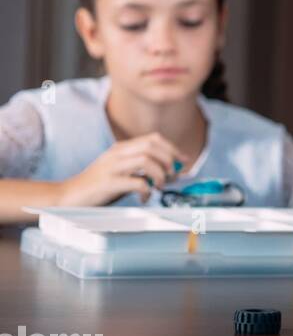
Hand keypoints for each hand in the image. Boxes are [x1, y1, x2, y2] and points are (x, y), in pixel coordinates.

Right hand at [58, 133, 184, 205]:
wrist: (67, 196)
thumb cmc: (98, 186)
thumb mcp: (120, 171)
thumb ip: (141, 168)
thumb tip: (170, 172)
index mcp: (121, 148)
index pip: (153, 139)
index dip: (172, 148)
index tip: (183, 161)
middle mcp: (117, 153)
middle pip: (152, 146)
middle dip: (169, 160)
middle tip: (173, 176)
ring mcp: (112, 167)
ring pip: (146, 160)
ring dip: (160, 174)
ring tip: (159, 186)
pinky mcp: (108, 182)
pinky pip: (137, 182)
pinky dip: (147, 190)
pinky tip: (145, 197)